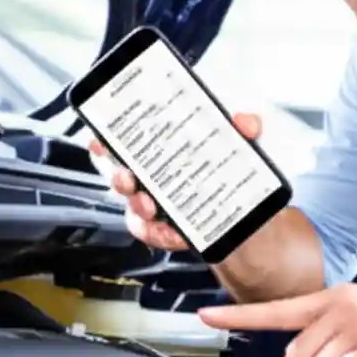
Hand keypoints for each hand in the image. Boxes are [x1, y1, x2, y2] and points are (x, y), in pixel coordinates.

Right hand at [88, 112, 262, 251]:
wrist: (254, 223)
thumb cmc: (240, 178)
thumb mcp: (247, 147)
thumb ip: (248, 129)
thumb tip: (244, 122)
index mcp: (167, 147)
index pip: (128, 137)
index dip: (107, 138)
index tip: (102, 139)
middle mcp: (155, 175)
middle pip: (120, 172)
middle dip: (119, 176)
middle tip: (129, 178)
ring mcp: (158, 204)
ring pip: (132, 206)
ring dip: (138, 207)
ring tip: (152, 207)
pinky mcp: (167, 229)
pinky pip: (151, 233)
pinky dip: (160, 234)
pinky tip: (175, 233)